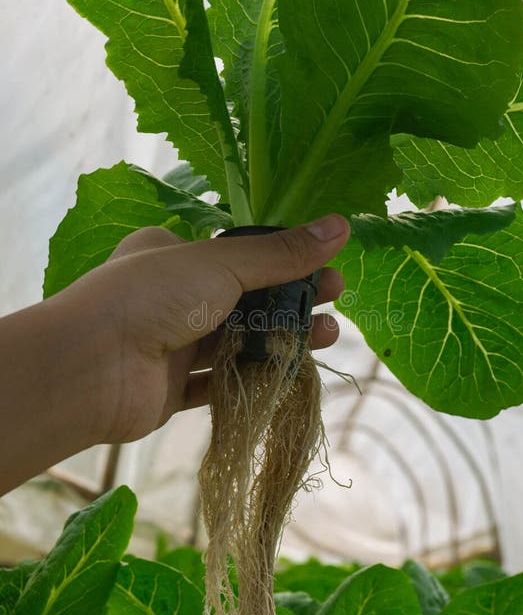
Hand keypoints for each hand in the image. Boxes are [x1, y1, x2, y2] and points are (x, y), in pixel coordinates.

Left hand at [71, 215, 349, 443]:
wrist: (91, 368)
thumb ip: (281, 254)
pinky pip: (220, 382)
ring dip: (283, 338)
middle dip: (293, 300)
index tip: (326, 267)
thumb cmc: (152, 297)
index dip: (286, 260)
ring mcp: (170, 343)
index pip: (239, 254)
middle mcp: (170, 296)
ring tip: (328, 336)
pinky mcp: (171, 388)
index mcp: (172, 254)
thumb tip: (340, 226)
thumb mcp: (223, 264)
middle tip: (336, 302)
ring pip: (237, 341)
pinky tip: (292, 373)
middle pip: (245, 298)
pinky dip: (254, 377)